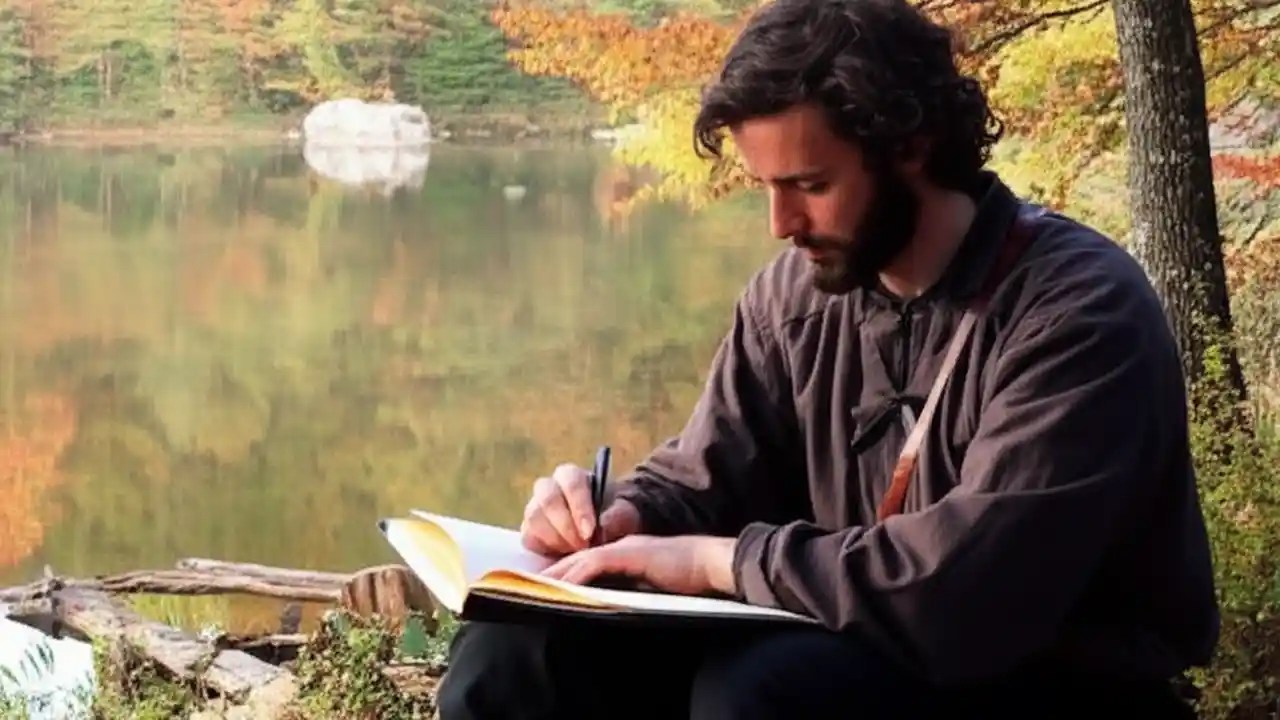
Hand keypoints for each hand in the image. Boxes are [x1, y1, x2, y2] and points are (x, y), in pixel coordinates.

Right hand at [520, 463, 641, 555]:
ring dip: (556, 539)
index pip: (572, 483)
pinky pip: (529, 537)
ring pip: (535, 518)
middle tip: (582, 546)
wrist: (601, 535)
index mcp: (573, 476)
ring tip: (576, 552)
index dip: (579, 507)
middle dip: (565, 526)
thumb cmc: (613, 519)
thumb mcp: (623, 516)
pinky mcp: (528, 529)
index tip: (590, 532)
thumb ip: (616, 517)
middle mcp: (549, 487)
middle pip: (548, 499)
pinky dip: (546, 549)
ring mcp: (534, 507)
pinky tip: (563, 555)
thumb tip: (602, 526)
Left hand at [541, 535, 737, 596]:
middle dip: (555, 571)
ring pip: (583, 558)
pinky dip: (578, 574)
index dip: (567, 571)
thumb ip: (633, 587)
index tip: (547, 585)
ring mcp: (625, 547)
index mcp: (625, 550)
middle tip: (529, 584)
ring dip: (559, 573)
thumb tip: (614, 602)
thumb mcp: (654, 583)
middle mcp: (621, 545)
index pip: (589, 560)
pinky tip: (565, 584)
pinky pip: (597, 563)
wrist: (710, 562)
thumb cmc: (688, 576)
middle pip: (579, 557)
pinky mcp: (631, 554)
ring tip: (538, 586)